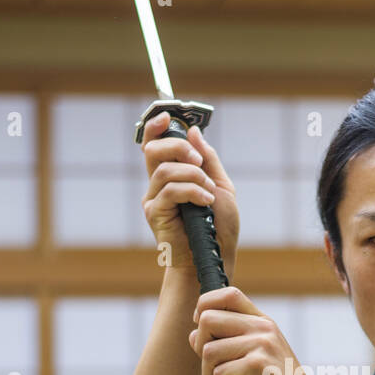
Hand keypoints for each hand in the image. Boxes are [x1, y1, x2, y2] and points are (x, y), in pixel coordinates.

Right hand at [141, 112, 239, 278]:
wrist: (214, 258)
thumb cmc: (218, 228)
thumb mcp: (221, 186)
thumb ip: (207, 159)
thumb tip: (194, 132)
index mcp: (172, 175)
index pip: (155, 144)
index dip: (156, 127)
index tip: (166, 116)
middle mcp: (158, 185)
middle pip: (154, 150)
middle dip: (179, 148)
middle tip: (199, 162)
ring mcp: (154, 199)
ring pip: (165, 169)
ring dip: (193, 175)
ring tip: (209, 192)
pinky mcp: (155, 214)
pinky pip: (170, 190)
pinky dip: (192, 191)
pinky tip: (206, 201)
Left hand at [189, 286, 315, 374]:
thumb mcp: (252, 356)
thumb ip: (226, 341)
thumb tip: (192, 334)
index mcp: (262, 321)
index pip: (228, 294)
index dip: (205, 306)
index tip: (204, 330)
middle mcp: (262, 328)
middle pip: (207, 320)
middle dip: (201, 346)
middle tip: (215, 367)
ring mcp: (261, 345)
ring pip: (208, 350)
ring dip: (209, 373)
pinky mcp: (255, 365)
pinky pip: (217, 373)